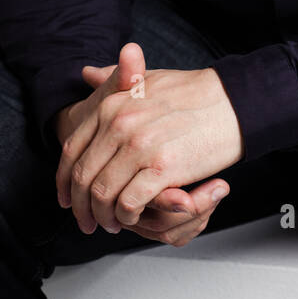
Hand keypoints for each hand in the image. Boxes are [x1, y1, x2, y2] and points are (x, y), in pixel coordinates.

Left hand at [55, 43, 243, 234]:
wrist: (233, 102)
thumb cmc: (194, 93)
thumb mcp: (147, 78)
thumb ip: (115, 80)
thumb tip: (87, 74)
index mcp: (112, 105)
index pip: (71, 151)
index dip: (65, 181)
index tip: (68, 198)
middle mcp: (119, 124)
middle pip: (83, 177)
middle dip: (81, 206)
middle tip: (88, 221)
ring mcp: (139, 147)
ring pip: (103, 195)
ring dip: (103, 216)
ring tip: (112, 224)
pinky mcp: (161, 169)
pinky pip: (129, 203)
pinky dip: (126, 216)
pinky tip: (132, 217)